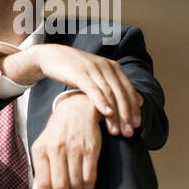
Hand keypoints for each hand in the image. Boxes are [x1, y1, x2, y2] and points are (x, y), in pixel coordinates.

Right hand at [2, 44, 142, 136]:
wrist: (51, 56)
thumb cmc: (74, 70)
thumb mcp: (96, 77)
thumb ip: (113, 87)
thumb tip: (138, 100)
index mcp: (113, 68)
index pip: (129, 90)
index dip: (135, 108)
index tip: (137, 125)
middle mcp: (107, 67)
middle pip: (121, 94)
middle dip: (127, 115)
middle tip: (129, 132)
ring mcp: (94, 69)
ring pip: (109, 94)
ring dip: (115, 114)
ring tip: (116, 130)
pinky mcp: (80, 73)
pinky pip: (94, 90)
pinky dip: (102, 102)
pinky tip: (106, 114)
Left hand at [29, 92, 101, 188]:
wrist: (76, 111)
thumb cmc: (56, 136)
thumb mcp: (42, 152)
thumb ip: (39, 178)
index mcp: (40, 151)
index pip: (43, 184)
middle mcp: (56, 149)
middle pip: (60, 186)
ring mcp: (74, 148)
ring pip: (76, 182)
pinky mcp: (91, 147)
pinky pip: (90, 174)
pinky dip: (88, 187)